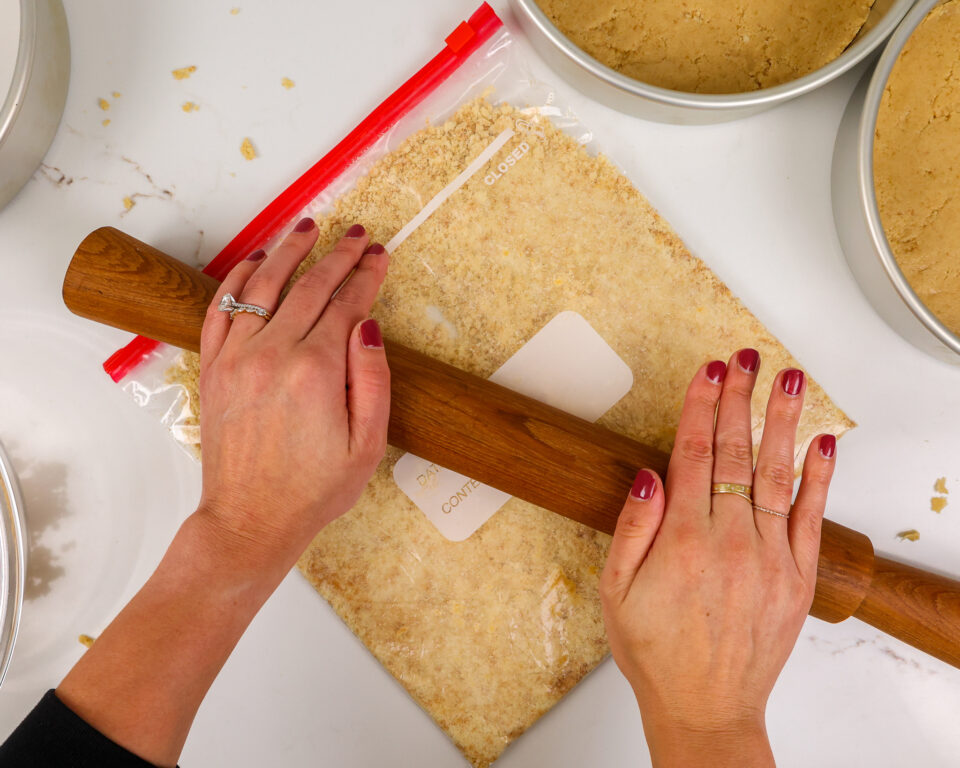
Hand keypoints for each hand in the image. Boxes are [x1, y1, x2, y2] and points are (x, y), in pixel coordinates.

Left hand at [197, 219, 390, 558]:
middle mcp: (271, 355)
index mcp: (314, 372)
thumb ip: (372, 379)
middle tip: (356, 235)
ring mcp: (237, 359)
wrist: (249, 522)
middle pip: (309, 287)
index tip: (378, 256)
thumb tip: (368, 324)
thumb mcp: (367, 445)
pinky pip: (221, 309)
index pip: (346, 305)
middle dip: (337, 255)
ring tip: (307, 227)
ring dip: (287, 251)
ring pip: (262, 286)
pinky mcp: (214, 369)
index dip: (366, 276)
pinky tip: (253, 262)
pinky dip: (236, 279)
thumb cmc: (312, 491)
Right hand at [600, 350, 835, 766]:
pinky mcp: (798, 577)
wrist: (705, 707)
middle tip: (745, 358)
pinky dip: (820, 477)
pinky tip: (823, 442)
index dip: (703, 405)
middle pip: (737, 453)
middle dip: (740, 399)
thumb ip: (633, 526)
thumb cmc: (656, 650)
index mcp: (683, 540)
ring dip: (783, 422)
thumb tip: (652, 474)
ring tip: (788, 380)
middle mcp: (731, 541)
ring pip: (778, 475)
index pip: (696, 453)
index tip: (710, 371)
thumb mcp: (616, 590)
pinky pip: (813, 517)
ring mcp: (770, 558)